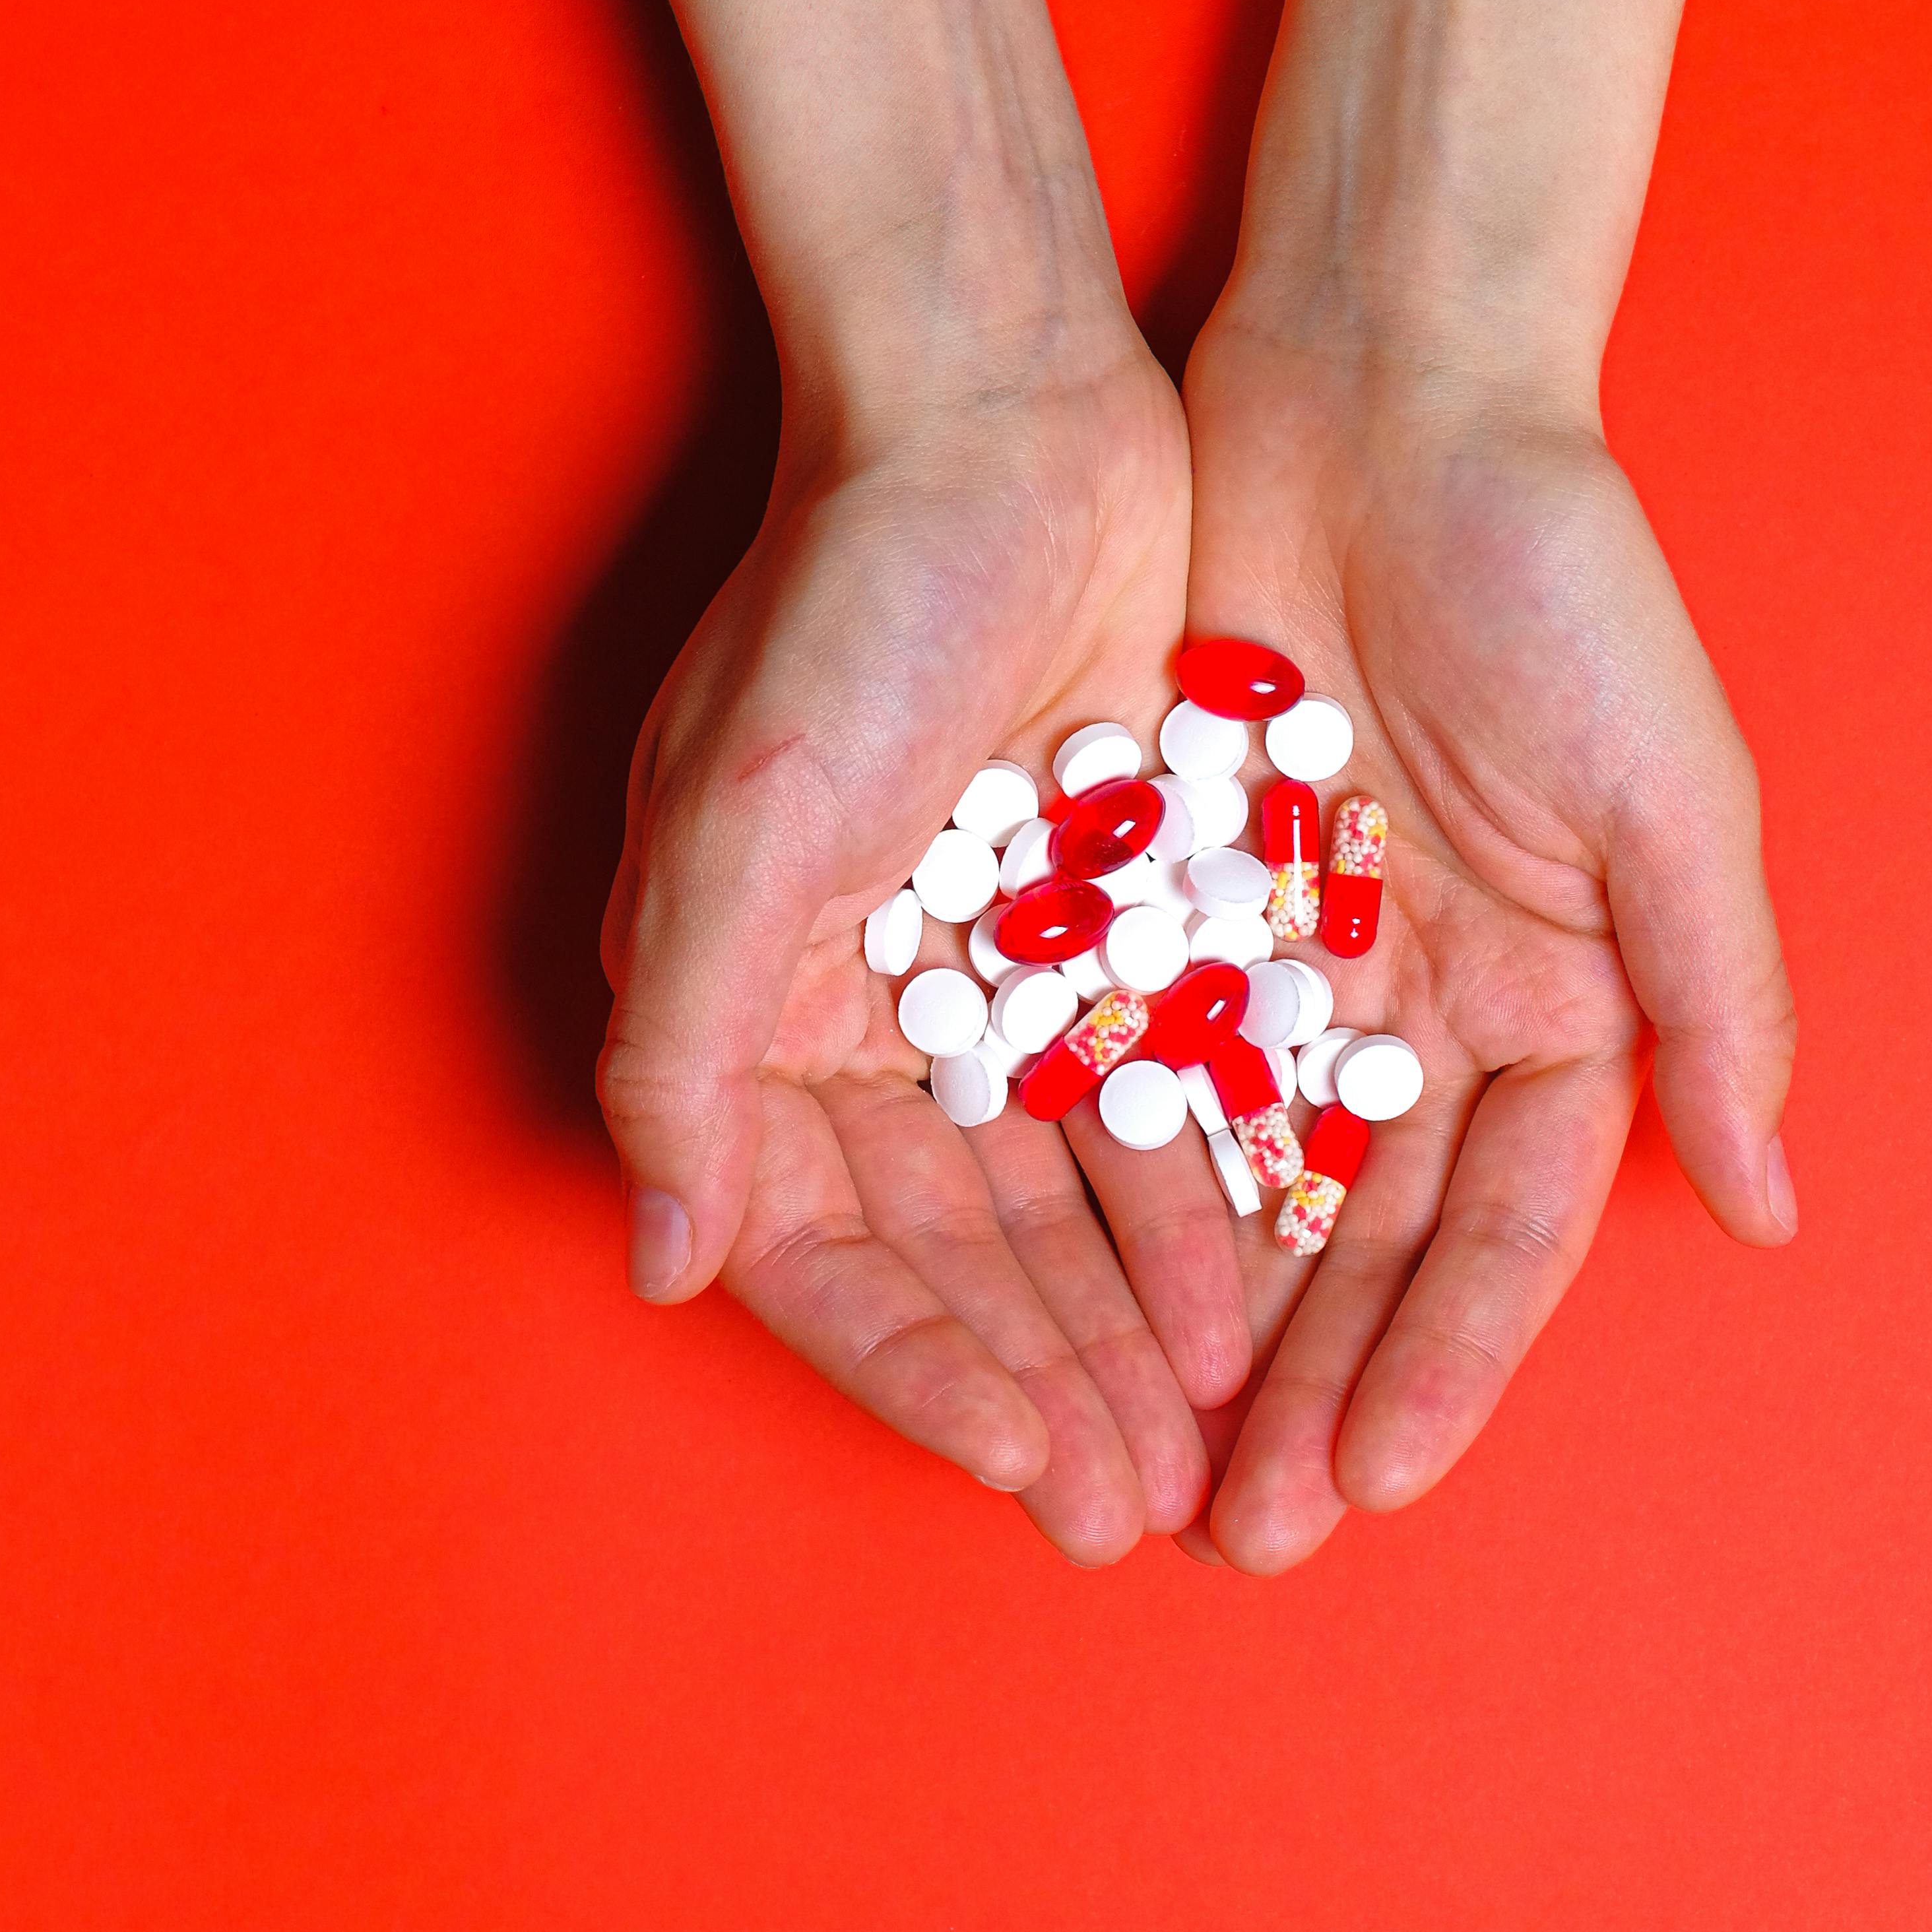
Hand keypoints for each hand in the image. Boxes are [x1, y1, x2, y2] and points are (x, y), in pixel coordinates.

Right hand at [597, 328, 1253, 1563]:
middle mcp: (865, 1017)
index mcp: (747, 1011)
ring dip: (1132, 1328)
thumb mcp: (743, 822)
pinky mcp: (1117, 924)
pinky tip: (1265, 1295)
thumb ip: (687, 1046)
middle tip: (1144, 1512)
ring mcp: (998, 977)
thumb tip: (666, 1259)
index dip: (920, 1369)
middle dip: (1048, 1386)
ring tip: (1218, 1447)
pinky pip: (1158, 1100)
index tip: (1028, 1466)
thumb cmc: (846, 607)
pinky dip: (1201, 1200)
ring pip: (1067, 1201)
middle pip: (957, 1255)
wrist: (1001, 419)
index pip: (825, 1249)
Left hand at [1179, 315, 1798, 1570]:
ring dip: (1215, 1327)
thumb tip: (1772, 1205)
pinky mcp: (1192, 892)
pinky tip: (1079, 1292)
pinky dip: (1128, 1180)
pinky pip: (1154, 1063)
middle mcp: (1442, 1005)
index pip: (1505, 1225)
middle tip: (1244, 1531)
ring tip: (1157, 1461)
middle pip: (1369, 1238)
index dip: (1449, 1357)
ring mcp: (1310, 957)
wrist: (1388, 398)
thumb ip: (1712, 997)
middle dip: (1319, 1387)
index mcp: (1570, 998)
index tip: (1377, 1481)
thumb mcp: (1664, 791)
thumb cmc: (1558, 583)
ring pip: (1253, 1183)